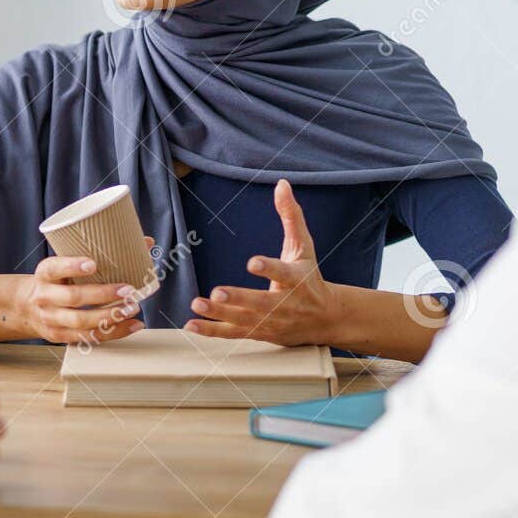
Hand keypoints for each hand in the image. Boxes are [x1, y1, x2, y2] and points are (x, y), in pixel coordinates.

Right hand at [15, 248, 150, 343]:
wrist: (27, 308)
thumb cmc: (57, 281)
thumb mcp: (63, 263)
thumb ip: (95, 253)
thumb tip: (145, 242)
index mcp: (45, 274)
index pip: (55, 268)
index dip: (72, 266)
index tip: (93, 263)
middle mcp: (45, 297)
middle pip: (73, 298)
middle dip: (102, 295)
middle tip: (128, 290)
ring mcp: (52, 319)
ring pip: (81, 321)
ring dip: (110, 316)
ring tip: (131, 308)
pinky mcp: (60, 336)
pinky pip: (88, 337)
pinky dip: (113, 332)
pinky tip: (132, 325)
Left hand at [186, 179, 345, 345]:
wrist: (326, 319)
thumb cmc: (311, 277)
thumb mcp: (304, 246)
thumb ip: (291, 216)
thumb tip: (282, 184)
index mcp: (297, 278)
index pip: (283, 272)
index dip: (269, 268)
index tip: (252, 262)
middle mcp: (285, 303)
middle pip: (260, 303)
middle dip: (238, 298)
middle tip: (217, 292)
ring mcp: (271, 322)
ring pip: (244, 321)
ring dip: (219, 315)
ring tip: (196, 305)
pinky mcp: (260, 333)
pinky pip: (234, 334)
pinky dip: (212, 331)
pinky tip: (191, 325)